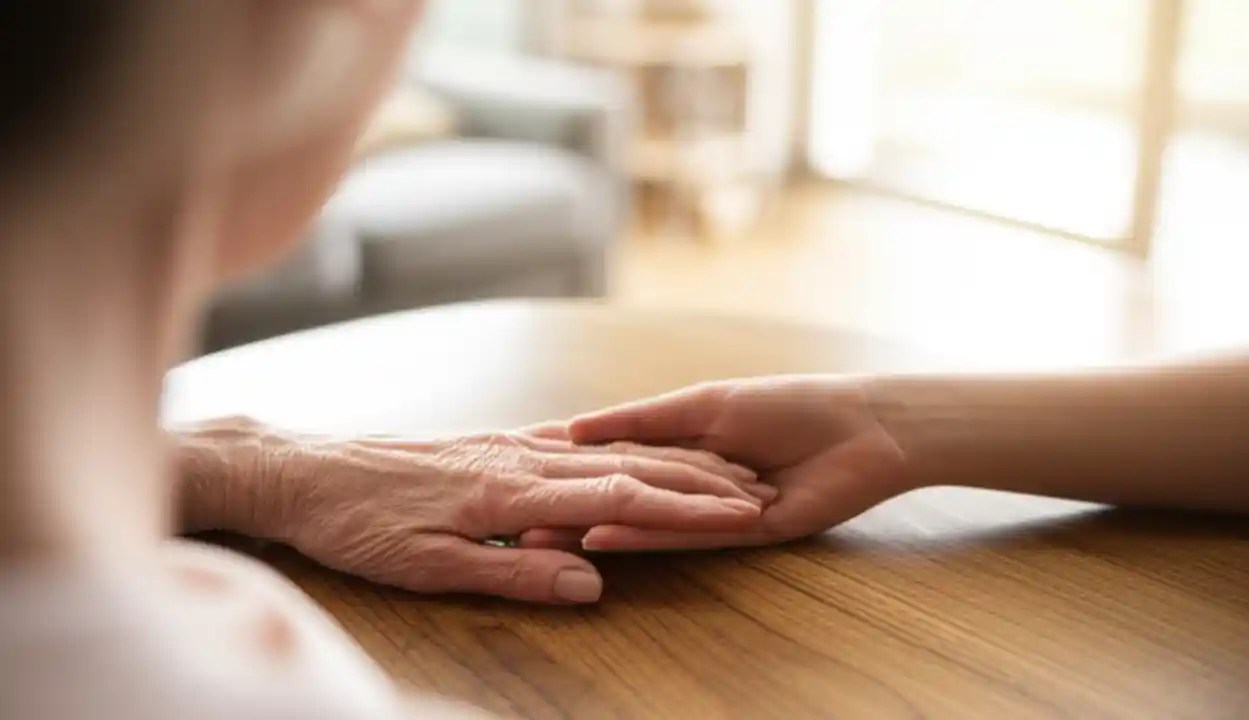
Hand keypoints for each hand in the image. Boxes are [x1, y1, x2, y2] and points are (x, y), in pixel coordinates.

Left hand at [176, 418, 768, 603]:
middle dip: (696, 478)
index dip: (683, 508)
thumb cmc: (360, 526)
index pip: (619, 497)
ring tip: (718, 466)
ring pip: (605, 449)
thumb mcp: (427, 566)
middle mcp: (519, 458)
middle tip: (756, 487)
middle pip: (626, 465)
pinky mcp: (490, 442)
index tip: (740, 512)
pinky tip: (635, 445)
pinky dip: (619, 445)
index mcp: (511, 491)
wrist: (304, 471)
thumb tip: (591, 579)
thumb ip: (514, 569)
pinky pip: (572, 441)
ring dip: (667, 458)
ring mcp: (506, 444)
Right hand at [544, 376, 911, 550]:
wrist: (861, 427)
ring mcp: (718, 514)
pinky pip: (688, 538)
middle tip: (518, 525)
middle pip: (626, 500)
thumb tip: (574, 428)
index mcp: (686, 448)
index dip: (571, 473)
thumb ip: (641, 421)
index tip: (519, 479)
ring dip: (598, 530)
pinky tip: (603, 536)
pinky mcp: (744, 537)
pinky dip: (645, 537)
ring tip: (544, 537)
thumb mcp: (701, 404)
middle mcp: (696, 485)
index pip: (617, 464)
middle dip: (575, 511)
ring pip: (649, 524)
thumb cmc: (786, 404)